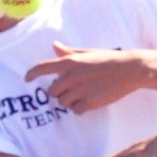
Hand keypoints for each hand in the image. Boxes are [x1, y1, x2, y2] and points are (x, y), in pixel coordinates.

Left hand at [25, 41, 144, 113]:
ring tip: (84, 95)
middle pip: (52, 91)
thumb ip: (69, 52)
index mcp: (70, 62)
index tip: (26, 79)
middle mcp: (71, 76)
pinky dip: (80, 108)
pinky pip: (76, 110)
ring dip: (70, 101)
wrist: (130, 69)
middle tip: (73, 89)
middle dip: (59, 92)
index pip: (43, 68)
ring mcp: (80, 90)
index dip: (32, 74)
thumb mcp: (87, 52)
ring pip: (63, 102)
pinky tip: (90, 101)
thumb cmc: (109, 59)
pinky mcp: (89, 102)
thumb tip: (54, 46)